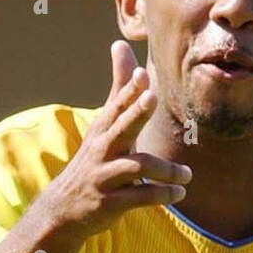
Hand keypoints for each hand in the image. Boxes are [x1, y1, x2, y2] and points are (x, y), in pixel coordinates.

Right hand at [39, 40, 191, 238]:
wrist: (64, 209)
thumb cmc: (93, 161)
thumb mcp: (103, 125)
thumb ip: (119, 89)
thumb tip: (120, 43)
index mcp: (103, 129)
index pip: (116, 104)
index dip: (129, 89)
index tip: (143, 74)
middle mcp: (102, 149)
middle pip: (120, 126)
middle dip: (135, 111)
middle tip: (153, 97)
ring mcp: (105, 176)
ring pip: (136, 166)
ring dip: (165, 170)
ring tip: (187, 175)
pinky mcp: (110, 202)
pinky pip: (140, 196)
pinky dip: (161, 194)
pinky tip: (179, 193)